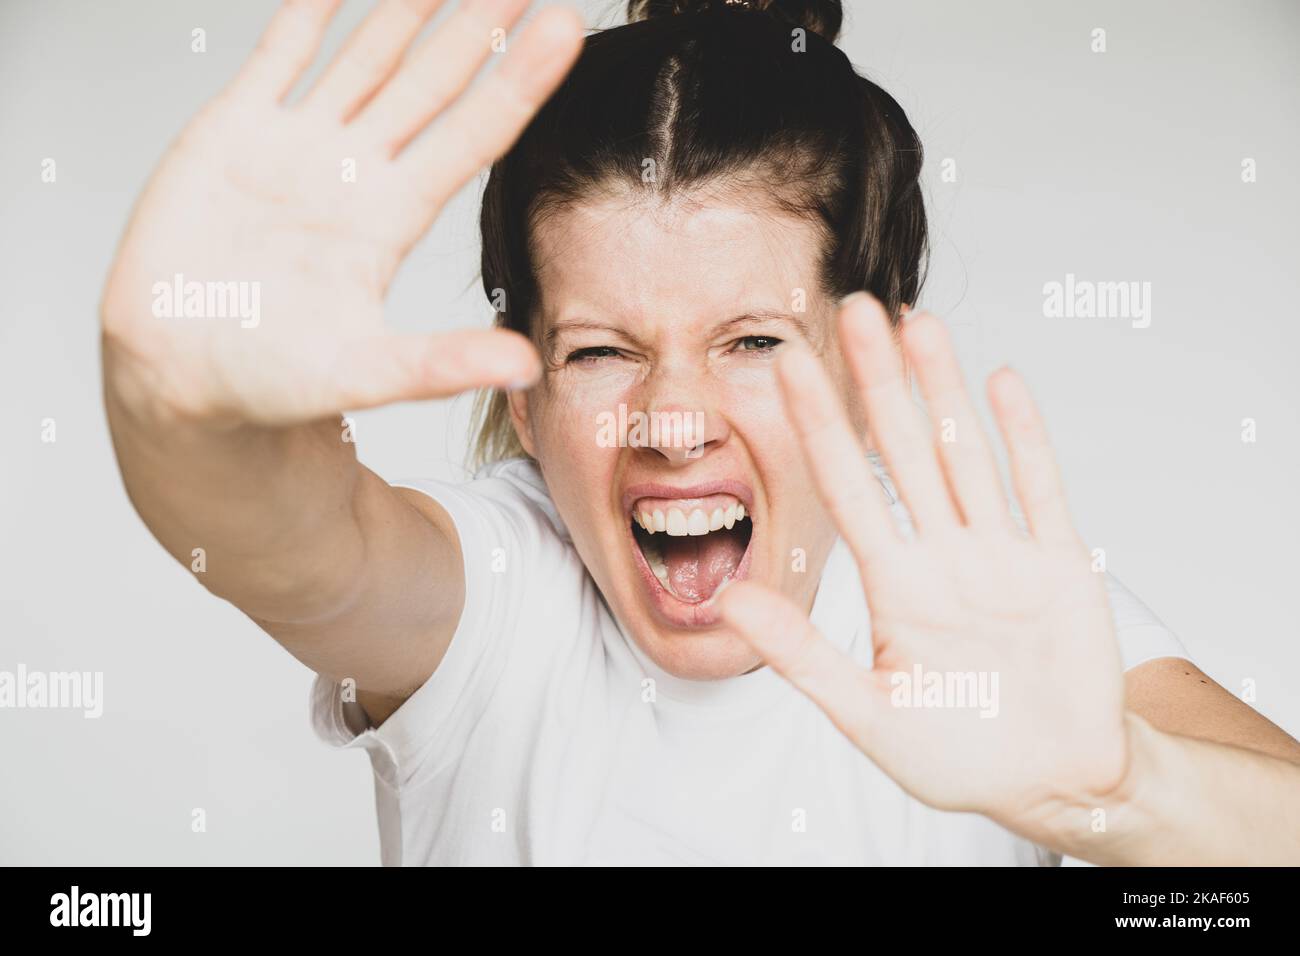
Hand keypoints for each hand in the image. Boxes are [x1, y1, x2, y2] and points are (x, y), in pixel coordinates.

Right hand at [101, 0, 582, 425]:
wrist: (180, 372)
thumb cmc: (270, 379)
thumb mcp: (365, 375)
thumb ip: (441, 364)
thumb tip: (524, 366)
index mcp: (393, 218)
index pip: (474, 134)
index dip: (520, 82)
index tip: (567, 28)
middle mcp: (357, 171)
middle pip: (433, 81)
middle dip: (480, 24)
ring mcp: (298, 145)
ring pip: (367, 56)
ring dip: (407, 6)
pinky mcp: (234, 131)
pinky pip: (278, 54)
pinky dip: (306, 11)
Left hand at [717, 293, 1128, 828]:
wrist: (1054, 784)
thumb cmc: (960, 755)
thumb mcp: (866, 712)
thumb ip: (800, 654)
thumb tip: (727, 599)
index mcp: (894, 587)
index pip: (845, 487)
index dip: (816, 425)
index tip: (782, 364)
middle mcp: (943, 556)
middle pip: (904, 451)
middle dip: (877, 381)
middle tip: (851, 307)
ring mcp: (1001, 555)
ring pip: (966, 455)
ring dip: (942, 390)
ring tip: (916, 322)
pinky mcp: (1059, 566)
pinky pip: (1039, 491)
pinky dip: (1024, 438)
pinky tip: (1000, 382)